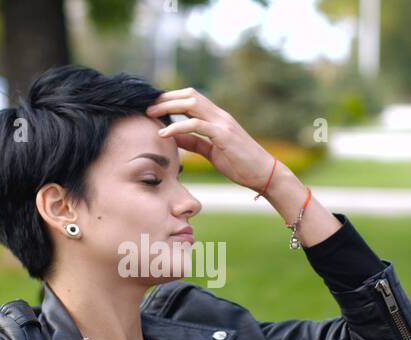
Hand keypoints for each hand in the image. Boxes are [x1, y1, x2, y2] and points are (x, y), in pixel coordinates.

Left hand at [145, 87, 275, 192]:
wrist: (264, 174)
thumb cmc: (239, 164)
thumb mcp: (210, 151)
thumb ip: (193, 142)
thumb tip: (171, 136)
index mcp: (217, 118)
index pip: (191, 98)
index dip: (171, 98)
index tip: (154, 106)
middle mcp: (220, 116)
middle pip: (189, 95)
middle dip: (166, 98)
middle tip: (147, 107)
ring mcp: (223, 124)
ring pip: (192, 104)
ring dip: (168, 107)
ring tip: (151, 115)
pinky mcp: (224, 136)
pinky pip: (197, 126)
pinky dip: (178, 127)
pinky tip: (164, 134)